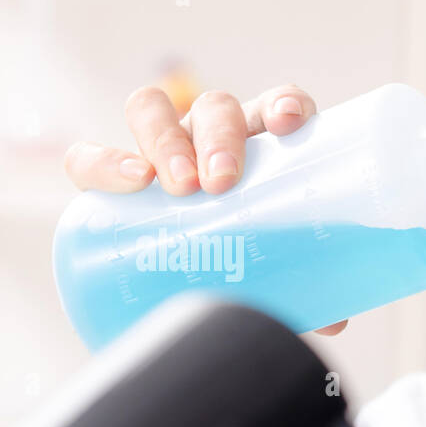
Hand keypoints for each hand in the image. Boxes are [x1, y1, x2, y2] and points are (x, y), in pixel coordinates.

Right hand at [62, 82, 347, 335]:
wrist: (195, 279)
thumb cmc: (254, 258)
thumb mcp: (281, 263)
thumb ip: (307, 284)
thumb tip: (332, 321)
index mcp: (265, 146)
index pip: (278, 106)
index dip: (284, 104)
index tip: (291, 124)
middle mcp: (214, 138)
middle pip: (214, 108)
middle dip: (218, 137)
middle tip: (223, 181)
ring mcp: (164, 150)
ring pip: (153, 112)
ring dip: (166, 141)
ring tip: (179, 185)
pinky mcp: (117, 176)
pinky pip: (93, 157)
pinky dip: (104, 161)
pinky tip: (129, 180)